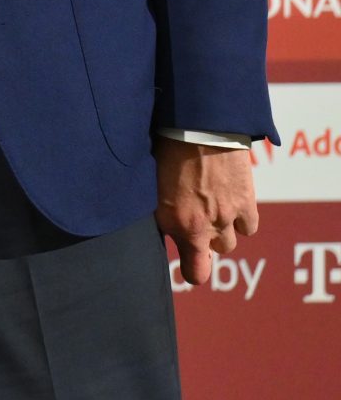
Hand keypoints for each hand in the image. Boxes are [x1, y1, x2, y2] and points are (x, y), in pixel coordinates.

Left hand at [155, 138, 259, 285]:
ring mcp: (226, 217)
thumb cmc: (165, 148)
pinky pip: (249, 227)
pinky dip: (242, 219)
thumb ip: (160, 208)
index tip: (189, 262)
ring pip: (231, 243)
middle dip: (205, 242)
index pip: (194, 272)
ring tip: (211, 209)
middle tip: (197, 221)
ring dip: (223, 231)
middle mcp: (200, 227)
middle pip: (213, 254)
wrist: (197, 127)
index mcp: (171, 223)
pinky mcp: (246, 203)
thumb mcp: (150, 183)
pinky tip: (231, 203)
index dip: (194, 270)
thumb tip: (161, 219)